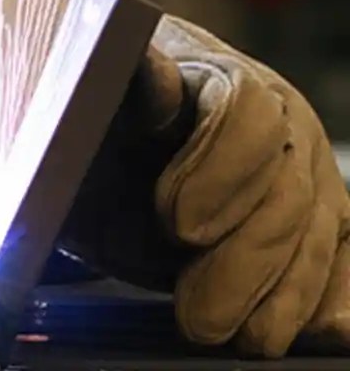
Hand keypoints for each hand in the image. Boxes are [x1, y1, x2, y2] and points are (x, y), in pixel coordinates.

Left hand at [61, 15, 349, 357]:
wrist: (105, 149)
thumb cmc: (93, 122)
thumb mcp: (91, 106)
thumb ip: (126, 91)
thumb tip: (153, 74)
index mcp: (216, 76)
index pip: (247, 111)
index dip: (220, 167)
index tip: (178, 223)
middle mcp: (276, 120)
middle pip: (286, 188)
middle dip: (246, 260)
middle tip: (198, 319)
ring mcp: (304, 173)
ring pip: (318, 233)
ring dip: (286, 296)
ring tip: (246, 341)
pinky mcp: (317, 223)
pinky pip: (343, 260)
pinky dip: (332, 300)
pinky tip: (322, 334)